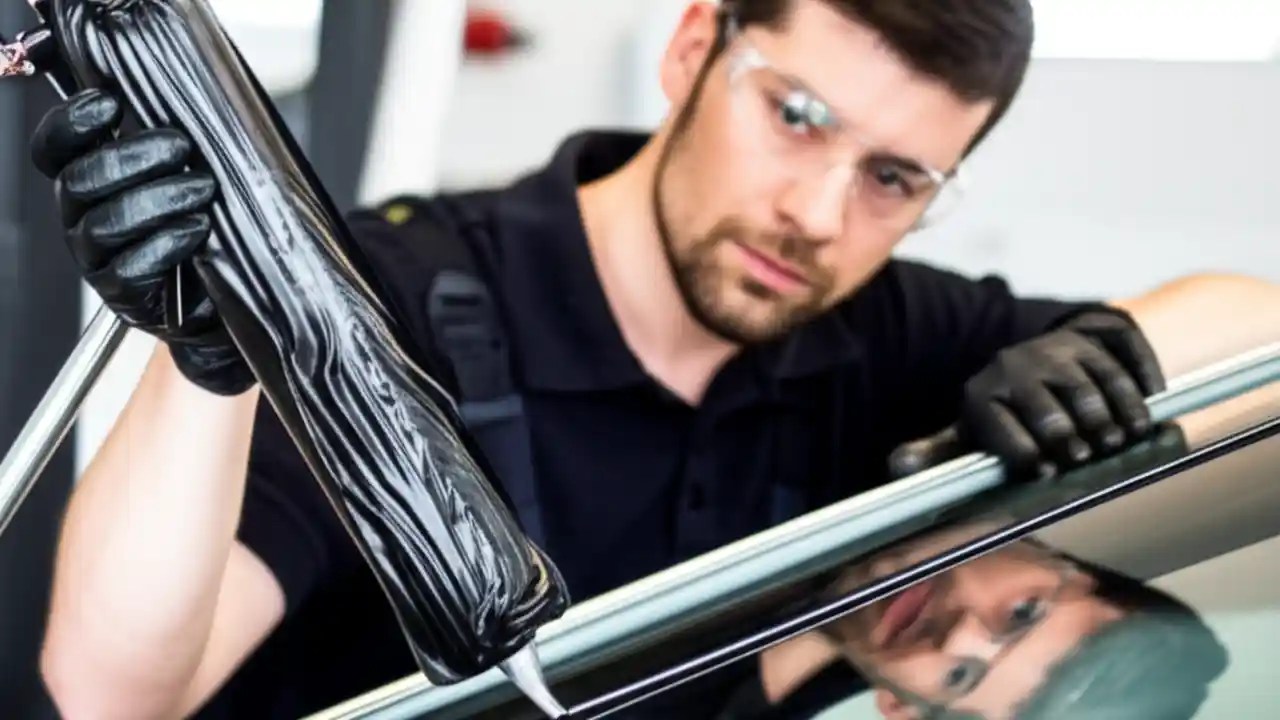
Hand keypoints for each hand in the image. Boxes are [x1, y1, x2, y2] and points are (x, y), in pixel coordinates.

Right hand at [31, 88, 253, 394]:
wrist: (233, 294)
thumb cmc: (210, 225)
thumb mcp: (189, 173)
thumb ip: (172, 139)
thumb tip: (182, 92)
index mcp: (89, 181)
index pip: (55, 148)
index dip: (72, 122)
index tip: (110, 102)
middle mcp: (83, 218)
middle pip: (80, 180)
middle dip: (132, 157)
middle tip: (180, 147)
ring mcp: (99, 260)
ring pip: (106, 223)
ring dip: (158, 200)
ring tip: (202, 190)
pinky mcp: (124, 297)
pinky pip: (130, 269)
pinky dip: (166, 244)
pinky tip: (196, 230)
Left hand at [890, 309, 1165, 479]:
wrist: (1036, 359)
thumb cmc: (1004, 412)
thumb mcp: (970, 431)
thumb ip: (939, 452)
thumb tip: (897, 465)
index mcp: (981, 396)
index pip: (1004, 431)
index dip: (1028, 454)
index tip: (1046, 471)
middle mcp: (1017, 367)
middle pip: (1051, 410)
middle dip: (1071, 438)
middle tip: (1087, 456)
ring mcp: (1059, 350)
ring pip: (1089, 385)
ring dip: (1111, 416)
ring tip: (1121, 440)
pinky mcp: (1095, 337)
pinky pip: (1124, 359)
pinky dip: (1139, 386)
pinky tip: (1146, 410)